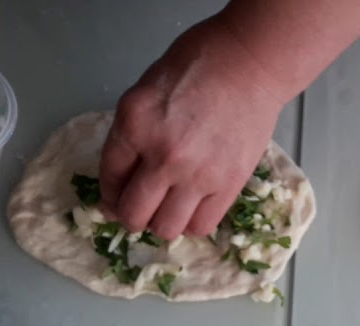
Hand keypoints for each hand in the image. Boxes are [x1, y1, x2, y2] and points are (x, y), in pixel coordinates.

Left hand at [100, 20, 287, 238]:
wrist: (249, 62)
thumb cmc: (197, 66)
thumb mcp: (145, 91)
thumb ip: (131, 134)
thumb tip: (123, 179)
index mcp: (135, 125)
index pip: (109, 177)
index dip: (109, 193)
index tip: (115, 197)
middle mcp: (163, 155)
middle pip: (133, 214)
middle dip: (129, 216)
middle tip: (138, 208)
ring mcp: (198, 174)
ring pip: (166, 229)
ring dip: (160, 224)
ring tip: (167, 208)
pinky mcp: (228, 184)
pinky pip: (201, 226)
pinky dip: (191, 222)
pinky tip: (192, 207)